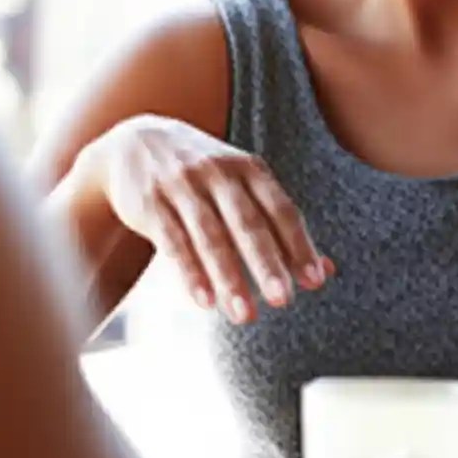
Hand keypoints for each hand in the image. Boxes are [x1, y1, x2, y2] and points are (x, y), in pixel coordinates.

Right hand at [81, 114, 331, 323]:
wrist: (134, 142)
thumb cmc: (203, 176)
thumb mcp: (242, 186)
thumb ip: (279, 226)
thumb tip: (324, 273)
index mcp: (248, 168)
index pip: (280, 209)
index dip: (298, 245)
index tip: (313, 282)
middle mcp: (217, 173)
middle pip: (247, 223)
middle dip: (266, 263)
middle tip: (283, 300)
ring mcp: (182, 186)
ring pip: (210, 236)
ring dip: (228, 278)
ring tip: (245, 315)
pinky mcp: (151, 203)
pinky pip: (173, 242)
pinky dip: (189, 273)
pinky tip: (205, 301)